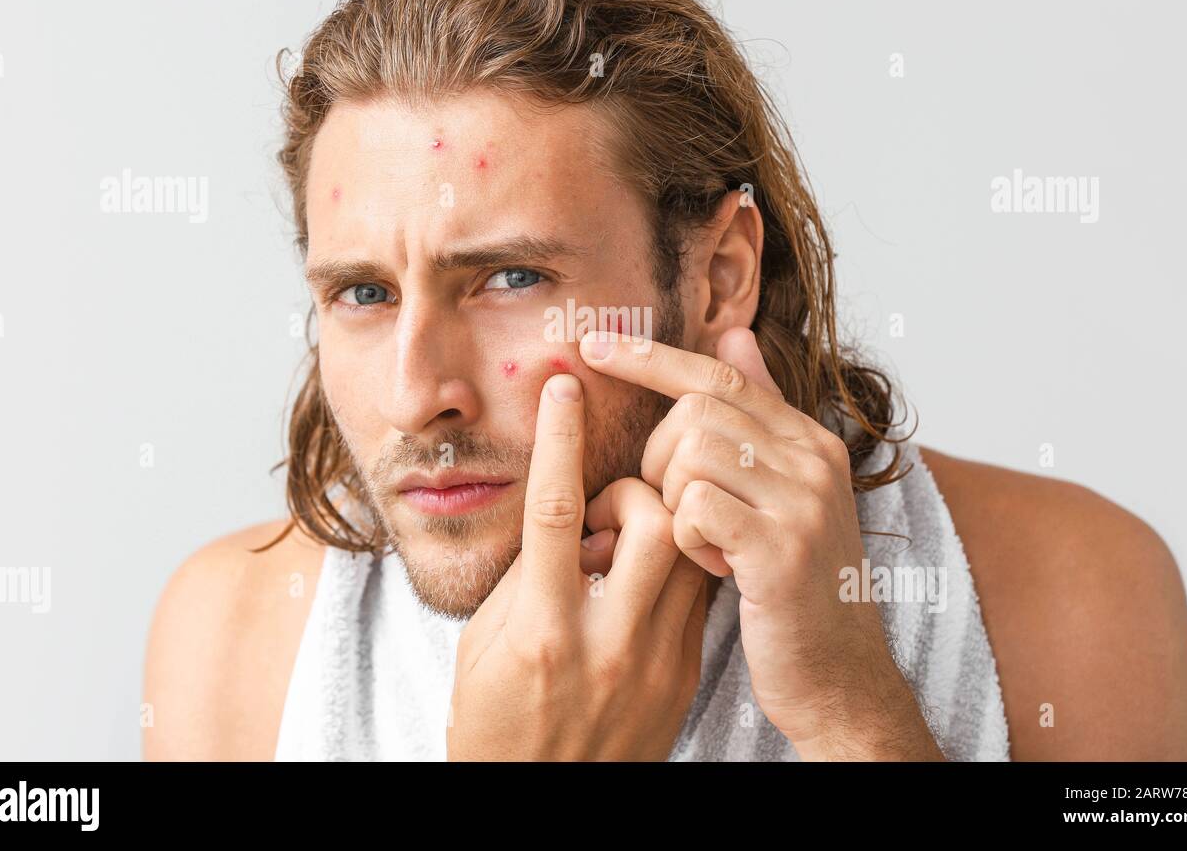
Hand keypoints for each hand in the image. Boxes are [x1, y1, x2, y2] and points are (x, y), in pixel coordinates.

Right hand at [446, 373, 709, 760]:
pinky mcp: (685, 676)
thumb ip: (529, 574)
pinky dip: (679, 564)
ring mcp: (654, 662)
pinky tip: (649, 574)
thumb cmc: (495, 720)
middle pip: (650, 519)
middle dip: (632, 489)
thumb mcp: (487, 643)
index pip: (553, 508)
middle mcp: (605, 642)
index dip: (559, 436)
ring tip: (626, 540)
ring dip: (663, 522)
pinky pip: (699, 593)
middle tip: (606, 505)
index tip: (566, 385)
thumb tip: (565, 516)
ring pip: (690, 551)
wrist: (543, 802)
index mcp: (542, 629)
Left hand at [578, 327, 942, 759]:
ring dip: (674, 502)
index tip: (593, 344)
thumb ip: (758, 416)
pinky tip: (716, 568)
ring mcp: (804, 502)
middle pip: (694, 411)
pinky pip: (693, 509)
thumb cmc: (793, 586)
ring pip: (689, 455)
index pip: (719, 373)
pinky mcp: (781, 550)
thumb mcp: (782, 492)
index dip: (651, 357)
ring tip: (706, 544)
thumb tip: (735, 333)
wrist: (838, 677)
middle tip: (680, 510)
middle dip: (660, 459)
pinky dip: (687, 540)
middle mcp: (814, 459)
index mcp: (809, 440)